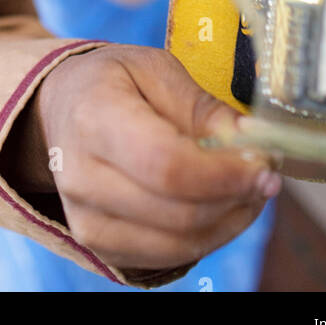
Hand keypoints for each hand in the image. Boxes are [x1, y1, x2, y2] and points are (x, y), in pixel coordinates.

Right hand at [1, 44, 279, 274]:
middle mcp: (82, 177)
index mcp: (94, 118)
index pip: (167, 166)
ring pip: (180, 244)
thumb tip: (251, 143)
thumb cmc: (111, 82)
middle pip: (179, 214)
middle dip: (237, 198)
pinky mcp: (98, 247)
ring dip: (229, 221)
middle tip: (266, 174)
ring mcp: (86, 220)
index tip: (264, 165)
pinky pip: (168, 256)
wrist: (60, 110)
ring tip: (247, 189)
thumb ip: (202, 106)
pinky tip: (218, 205)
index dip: (225, 174)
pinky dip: (206, 236)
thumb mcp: (154, 68)